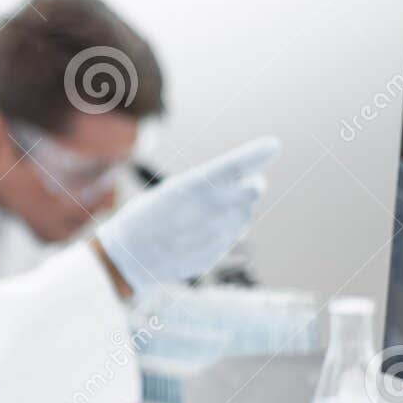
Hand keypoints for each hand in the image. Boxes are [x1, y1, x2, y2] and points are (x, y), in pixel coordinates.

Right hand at [95, 136, 279, 299]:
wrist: (129, 258)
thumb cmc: (147, 216)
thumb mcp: (174, 190)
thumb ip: (211, 185)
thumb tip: (249, 180)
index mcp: (193, 188)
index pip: (234, 166)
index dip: (257, 154)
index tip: (273, 145)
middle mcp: (208, 210)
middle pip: (253, 190)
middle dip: (252, 183)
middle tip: (246, 182)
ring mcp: (214, 235)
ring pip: (246, 213)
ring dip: (239, 206)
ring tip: (211, 209)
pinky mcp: (216, 252)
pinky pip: (234, 233)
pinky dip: (228, 226)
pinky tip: (204, 228)